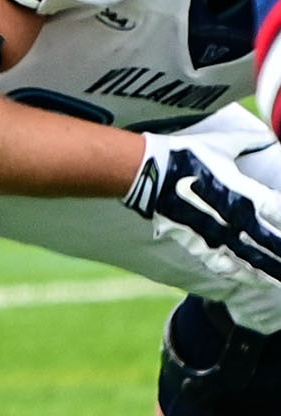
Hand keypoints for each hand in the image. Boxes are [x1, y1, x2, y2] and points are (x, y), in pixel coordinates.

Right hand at [128, 128, 280, 310]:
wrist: (148, 173)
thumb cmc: (184, 155)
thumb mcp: (221, 145)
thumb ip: (248, 141)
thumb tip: (269, 134)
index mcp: (245, 194)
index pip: (280, 212)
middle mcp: (234, 220)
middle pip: (272, 244)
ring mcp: (216, 235)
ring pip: (251, 261)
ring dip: (271, 272)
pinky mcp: (197, 243)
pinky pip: (224, 265)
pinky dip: (242, 275)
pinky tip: (254, 281)